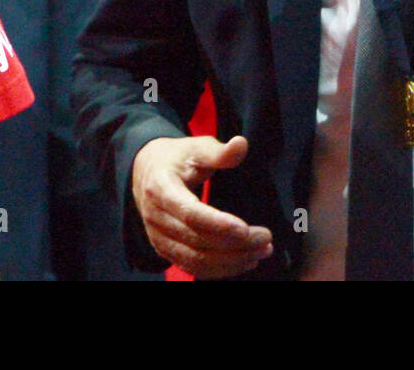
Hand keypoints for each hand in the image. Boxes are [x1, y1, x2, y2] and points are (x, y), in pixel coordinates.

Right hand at [131, 135, 273, 278]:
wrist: (146, 172)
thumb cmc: (177, 158)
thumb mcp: (196, 147)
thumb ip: (219, 151)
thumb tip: (241, 144)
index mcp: (161, 189)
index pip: (190, 213)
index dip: (218, 224)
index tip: (246, 229)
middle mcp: (156, 218)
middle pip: (196, 241)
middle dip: (235, 244)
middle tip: (266, 238)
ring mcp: (158, 238)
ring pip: (195, 260)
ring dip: (231, 261)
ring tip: (262, 252)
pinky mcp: (166, 250)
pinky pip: (192, 267)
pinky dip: (220, 269)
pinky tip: (246, 262)